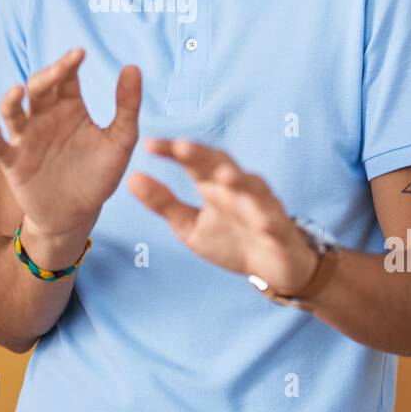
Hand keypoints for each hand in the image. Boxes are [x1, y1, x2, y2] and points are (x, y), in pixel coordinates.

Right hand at [0, 48, 140, 236]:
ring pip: (13, 112)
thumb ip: (127, 106)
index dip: (70, 63)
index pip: (67, 76)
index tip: (80, 53)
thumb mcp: (120, 141)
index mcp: (70, 106)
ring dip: (10, 100)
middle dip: (48, 75)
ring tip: (17, 90)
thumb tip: (133, 67)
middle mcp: (45, 117)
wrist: (78, 215)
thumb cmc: (99, 175)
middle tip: (62, 67)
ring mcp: (27, 138)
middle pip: (39, 87)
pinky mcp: (14, 163)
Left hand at [128, 138, 318, 291]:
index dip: (172, 151)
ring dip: (240, 180)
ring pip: (251, 187)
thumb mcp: (189, 225)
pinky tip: (262, 224)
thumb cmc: (230, 240)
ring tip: (225, 177)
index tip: (149, 145)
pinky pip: (275, 223)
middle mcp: (238, 187)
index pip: (191, 161)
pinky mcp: (280, 228)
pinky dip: (269, 221)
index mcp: (213, 184)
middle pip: (220, 163)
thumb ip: (163, 203)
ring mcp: (261, 205)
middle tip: (182, 146)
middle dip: (203, 155)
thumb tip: (131, 178)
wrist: (272, 266)